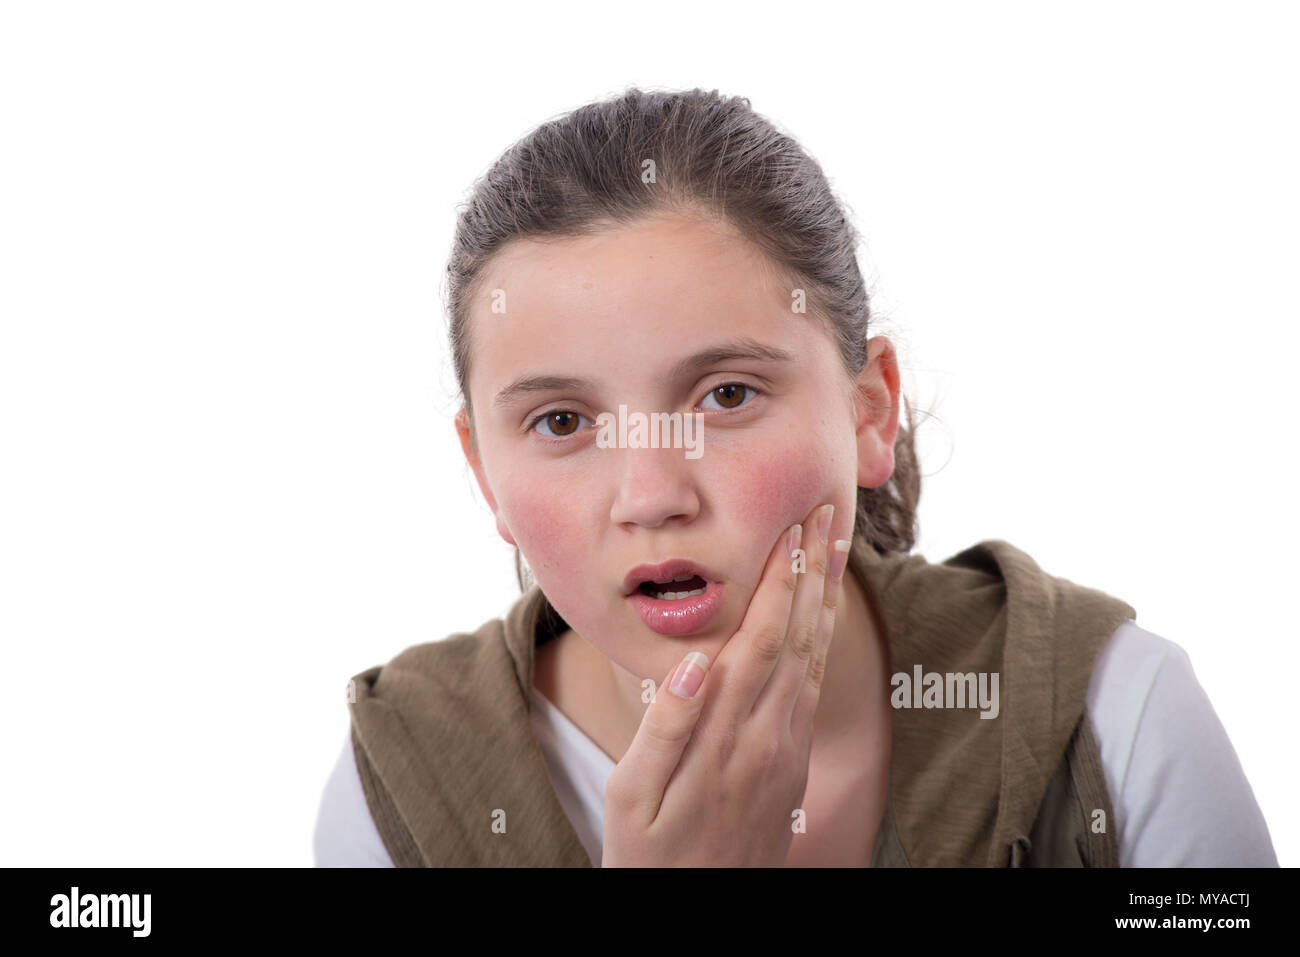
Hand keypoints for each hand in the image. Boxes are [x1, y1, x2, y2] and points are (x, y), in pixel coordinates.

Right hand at [601, 502, 851, 865]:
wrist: (697, 920)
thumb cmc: (648, 858)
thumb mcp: (633, 798)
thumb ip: (665, 728)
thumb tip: (694, 661)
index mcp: (725, 739)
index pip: (759, 641)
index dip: (779, 583)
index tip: (792, 530)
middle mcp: (766, 740)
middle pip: (799, 639)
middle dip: (814, 572)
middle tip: (829, 514)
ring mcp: (785, 753)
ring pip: (814, 660)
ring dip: (825, 599)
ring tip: (835, 549)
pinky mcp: (792, 767)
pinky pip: (814, 689)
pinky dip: (822, 641)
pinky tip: (820, 618)